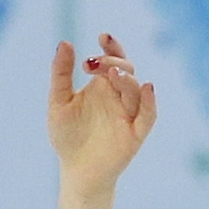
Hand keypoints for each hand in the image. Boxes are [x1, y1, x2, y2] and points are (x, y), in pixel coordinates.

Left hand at [47, 32, 156, 194]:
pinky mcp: (135, 134)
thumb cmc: (68, 137)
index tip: (102, 36)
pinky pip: (148, 116)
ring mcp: (129, 114)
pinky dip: (150, 102)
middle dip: (113, 62)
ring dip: (126, 79)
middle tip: (93, 63)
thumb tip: (65, 42)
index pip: (113, 60)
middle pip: (126, 71)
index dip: (112, 47)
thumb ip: (61, 74)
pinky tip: (148, 87)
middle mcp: (119, 97)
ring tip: (112, 74)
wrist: (74, 172)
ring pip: (137, 91)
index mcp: (103, 86)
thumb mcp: (59, 102)